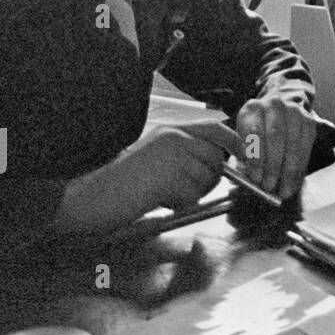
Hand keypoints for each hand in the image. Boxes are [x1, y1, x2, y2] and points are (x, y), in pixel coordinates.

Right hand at [54, 120, 240, 232]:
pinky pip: (191, 197)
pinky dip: (179, 204)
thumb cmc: (119, 182)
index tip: (246, 159)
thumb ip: (183, 155)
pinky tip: (158, 201)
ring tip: (163, 195)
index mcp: (171, 130)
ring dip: (192, 194)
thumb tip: (218, 165)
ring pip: (206, 180)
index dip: (235, 143)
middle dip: (210, 179)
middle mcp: (173, 137)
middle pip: (216, 159)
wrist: (87, 196)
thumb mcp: (154, 158)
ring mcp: (171, 156)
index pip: (217, 129)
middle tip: (184, 191)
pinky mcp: (167, 178)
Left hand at [236, 95, 324, 199]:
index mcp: (252, 109)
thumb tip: (246, 177)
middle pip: (275, 135)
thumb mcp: (242, 142)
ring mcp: (294, 111)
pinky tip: (294, 182)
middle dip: (272, 165)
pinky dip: (300, 167)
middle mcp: (274, 104)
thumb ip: (242, 158)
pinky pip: (306, 147)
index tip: (255, 178)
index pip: (254, 132)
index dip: (255, 156)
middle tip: (269, 187)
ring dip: (288, 170)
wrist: (277, 115)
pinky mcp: (308, 121)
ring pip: (293, 142)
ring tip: (283, 190)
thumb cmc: (255, 135)